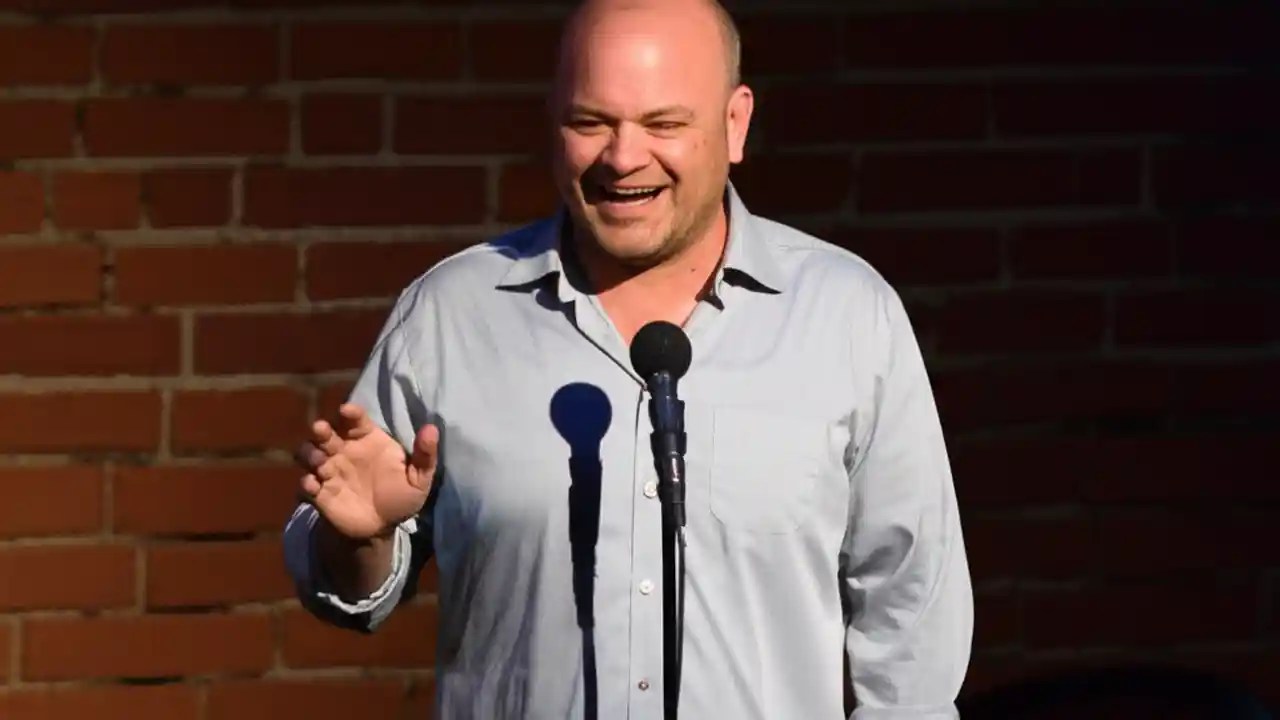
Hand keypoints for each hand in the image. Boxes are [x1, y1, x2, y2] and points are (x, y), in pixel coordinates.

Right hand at [296, 403, 437, 540]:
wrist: (381, 527)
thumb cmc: (400, 497)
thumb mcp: (418, 479)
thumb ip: (425, 455)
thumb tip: (432, 429)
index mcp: (368, 441)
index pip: (355, 420)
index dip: (350, 413)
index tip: (346, 411)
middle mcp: (344, 451)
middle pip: (325, 433)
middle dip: (320, 429)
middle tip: (321, 429)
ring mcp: (329, 471)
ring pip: (308, 453)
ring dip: (309, 454)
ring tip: (320, 461)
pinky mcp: (319, 493)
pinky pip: (305, 484)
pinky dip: (306, 483)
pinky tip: (314, 485)